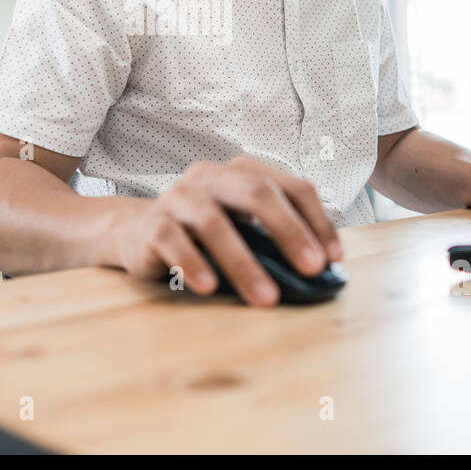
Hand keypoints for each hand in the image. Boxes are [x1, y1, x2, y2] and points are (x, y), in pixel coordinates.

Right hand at [110, 156, 341, 306]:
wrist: (136, 234)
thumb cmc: (202, 236)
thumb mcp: (243, 230)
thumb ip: (274, 240)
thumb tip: (321, 272)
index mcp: (242, 172)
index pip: (290, 186)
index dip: (317, 221)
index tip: (334, 258)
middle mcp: (212, 177)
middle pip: (256, 192)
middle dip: (289, 231)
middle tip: (311, 268)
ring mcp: (179, 197)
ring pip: (214, 222)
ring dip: (244, 263)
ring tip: (266, 297)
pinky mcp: (152, 224)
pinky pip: (173, 241)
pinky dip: (193, 264)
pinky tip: (210, 287)